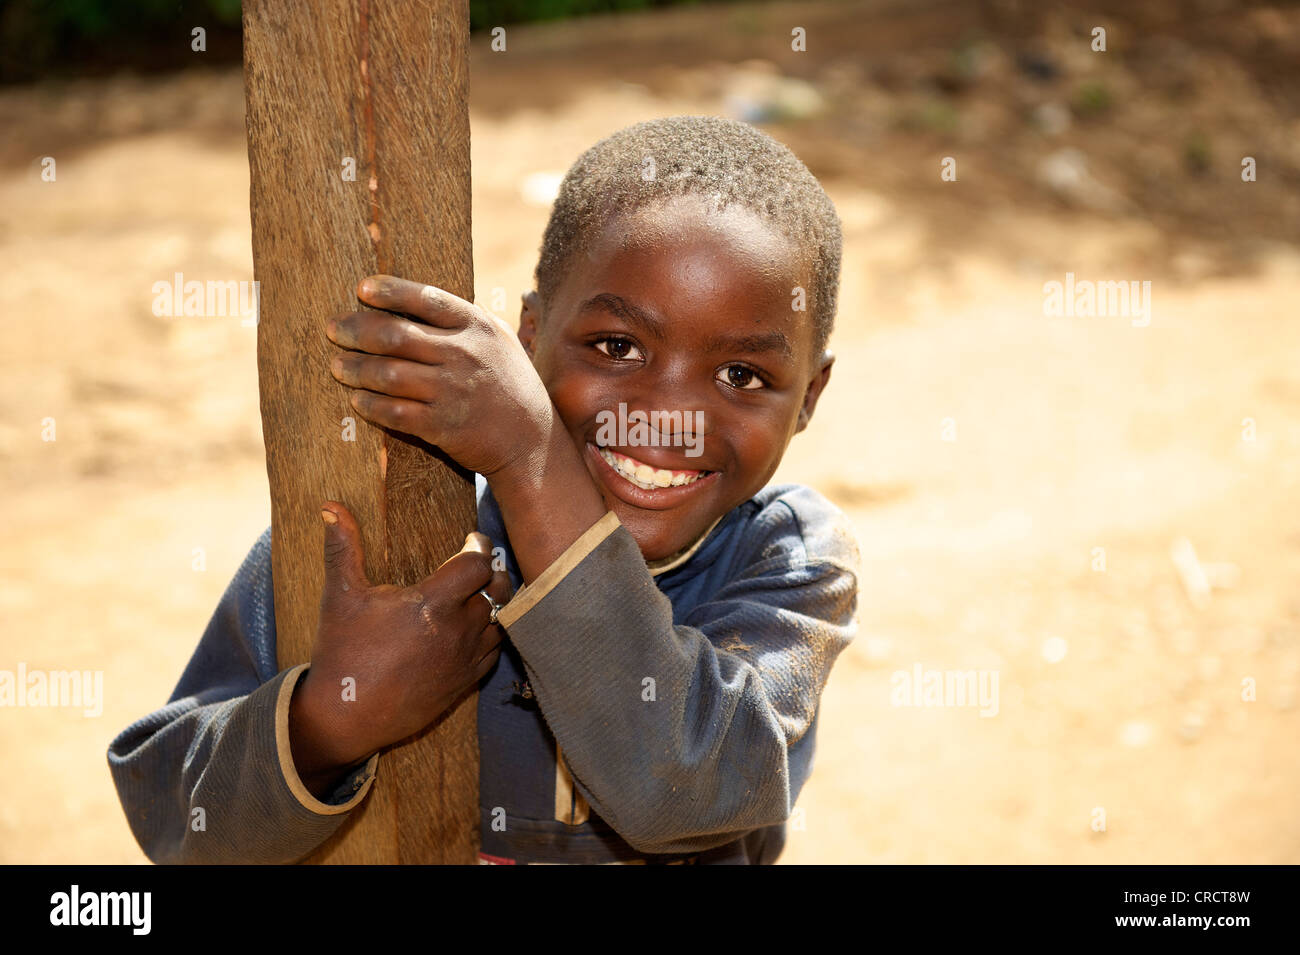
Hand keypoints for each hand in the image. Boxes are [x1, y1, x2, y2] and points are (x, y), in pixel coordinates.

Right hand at [288, 502, 509, 789]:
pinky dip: (491, 632)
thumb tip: (330, 505)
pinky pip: (495, 650)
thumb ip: (342, 547)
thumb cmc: (342, 653)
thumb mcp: (341, 596)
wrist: (346, 717)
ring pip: (503, 619)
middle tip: (477, 563)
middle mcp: (457, 630)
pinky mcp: (466, 682)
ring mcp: (465, 659)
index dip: (479, 545)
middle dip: (492, 571)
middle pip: (499, 588)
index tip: (471, 539)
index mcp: (431, 604)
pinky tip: (475, 625)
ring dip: (495, 602)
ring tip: (479, 591)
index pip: (479, 562)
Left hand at [325, 274, 554, 478]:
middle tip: (334, 329)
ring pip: (387, 374)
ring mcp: (451, 392)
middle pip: (395, 335)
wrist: (532, 441)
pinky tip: (357, 400)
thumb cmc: (512, 386)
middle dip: (356, 330)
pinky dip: (369, 405)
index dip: (390, 291)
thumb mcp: (500, 341)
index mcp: (477, 328)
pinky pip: (393, 412)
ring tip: (336, 366)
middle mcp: (463, 355)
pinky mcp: (442, 426)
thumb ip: (466, 320)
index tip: (362, 289)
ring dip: (354, 369)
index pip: (426, 298)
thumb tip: (420, 298)